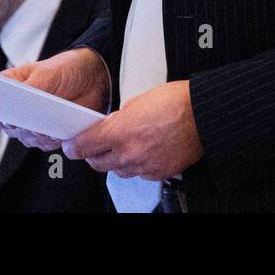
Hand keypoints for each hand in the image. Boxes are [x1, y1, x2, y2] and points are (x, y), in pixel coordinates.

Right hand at [0, 48, 109, 151]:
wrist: (94, 76)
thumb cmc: (67, 68)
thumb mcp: (47, 73)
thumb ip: (29, 90)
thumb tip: (11, 112)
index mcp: (9, 89)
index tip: (6, 115)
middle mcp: (18, 110)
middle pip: (9, 128)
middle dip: (23, 124)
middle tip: (38, 115)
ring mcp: (33, 124)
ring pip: (27, 139)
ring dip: (41, 131)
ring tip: (55, 115)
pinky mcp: (49, 134)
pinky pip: (46, 144)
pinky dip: (54, 138)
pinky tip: (62, 124)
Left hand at [62, 81, 203, 180]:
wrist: (202, 114)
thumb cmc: (176, 102)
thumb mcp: (137, 100)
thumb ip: (118, 118)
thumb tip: (110, 126)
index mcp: (120, 131)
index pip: (84, 146)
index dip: (74, 146)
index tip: (72, 146)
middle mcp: (129, 153)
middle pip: (97, 163)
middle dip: (94, 154)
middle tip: (96, 145)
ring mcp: (144, 166)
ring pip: (117, 170)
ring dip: (116, 160)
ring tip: (126, 146)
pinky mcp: (158, 173)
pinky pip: (138, 174)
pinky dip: (137, 165)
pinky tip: (144, 151)